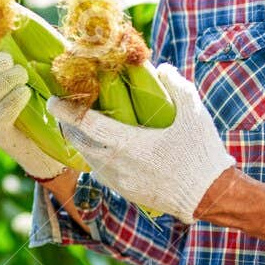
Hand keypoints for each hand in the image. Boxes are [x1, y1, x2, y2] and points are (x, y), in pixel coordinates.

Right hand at [0, 41, 65, 179]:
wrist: (43, 145)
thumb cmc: (31, 107)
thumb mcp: (18, 83)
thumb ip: (8, 64)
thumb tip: (7, 41)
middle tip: (7, 58)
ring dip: (5, 81)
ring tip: (22, 74)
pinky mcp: (0, 135)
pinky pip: (1, 114)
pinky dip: (13, 99)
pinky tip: (25, 92)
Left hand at [46, 62, 232, 221]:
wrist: (210, 196)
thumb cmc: (202, 154)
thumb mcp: (194, 114)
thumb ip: (177, 86)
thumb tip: (162, 68)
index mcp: (129, 144)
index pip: (85, 125)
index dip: (66, 111)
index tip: (54, 99)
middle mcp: (117, 165)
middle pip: (78, 143)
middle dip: (67, 125)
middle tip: (64, 109)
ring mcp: (119, 181)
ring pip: (87, 159)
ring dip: (80, 142)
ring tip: (80, 126)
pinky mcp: (126, 192)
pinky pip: (100, 172)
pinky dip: (94, 157)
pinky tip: (101, 147)